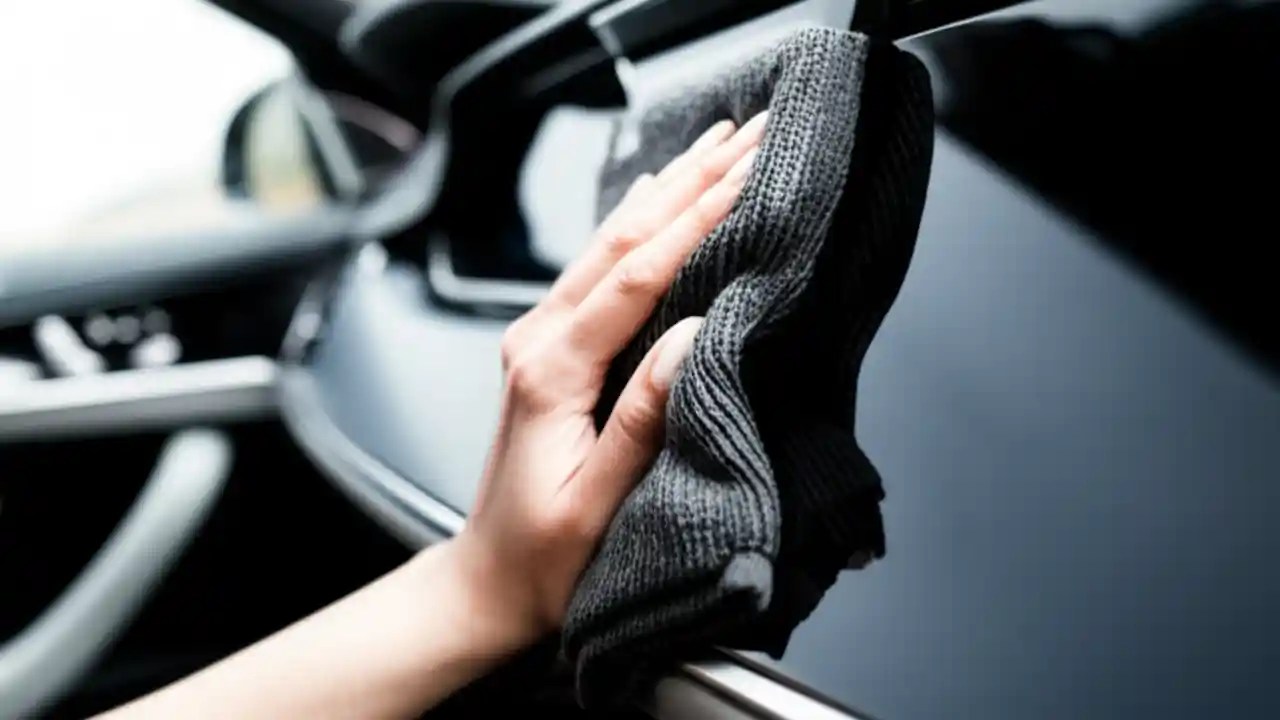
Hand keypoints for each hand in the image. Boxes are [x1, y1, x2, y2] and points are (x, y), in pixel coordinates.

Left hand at [447, 111, 767, 646]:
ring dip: (666, 190)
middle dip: (690, 180)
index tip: (748, 171)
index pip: (637, 275)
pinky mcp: (550, 351)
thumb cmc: (542, 560)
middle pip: (623, 240)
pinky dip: (639, 224)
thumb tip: (690, 335)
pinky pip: (599, 269)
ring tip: (716, 144)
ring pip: (609, 245)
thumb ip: (641, 421)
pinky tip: (655, 198)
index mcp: (551, 371)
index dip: (697, 219)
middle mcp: (539, 341)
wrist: (486, 582)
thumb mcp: (595, 505)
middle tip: (750, 131)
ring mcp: (539, 340)